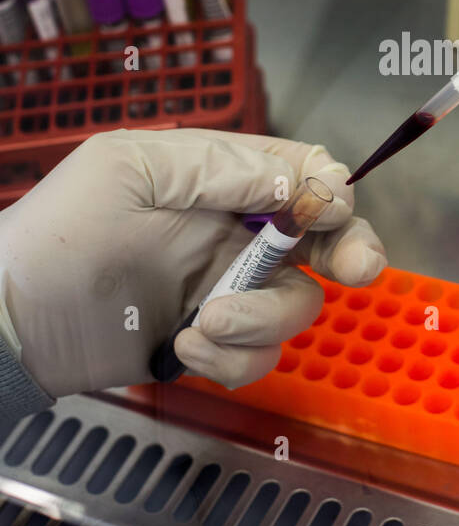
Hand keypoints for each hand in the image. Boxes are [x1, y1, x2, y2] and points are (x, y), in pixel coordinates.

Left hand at [0, 128, 385, 395]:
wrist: (11, 320)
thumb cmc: (60, 231)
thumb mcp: (133, 170)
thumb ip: (221, 169)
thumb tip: (304, 181)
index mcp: (217, 179)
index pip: (300, 173)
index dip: (330, 192)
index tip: (331, 213)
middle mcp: (230, 231)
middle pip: (322, 239)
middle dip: (351, 251)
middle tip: (358, 269)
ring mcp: (223, 288)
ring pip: (294, 304)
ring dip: (263, 317)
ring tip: (206, 322)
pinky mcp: (209, 341)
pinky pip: (257, 354)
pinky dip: (232, 357)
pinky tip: (185, 346)